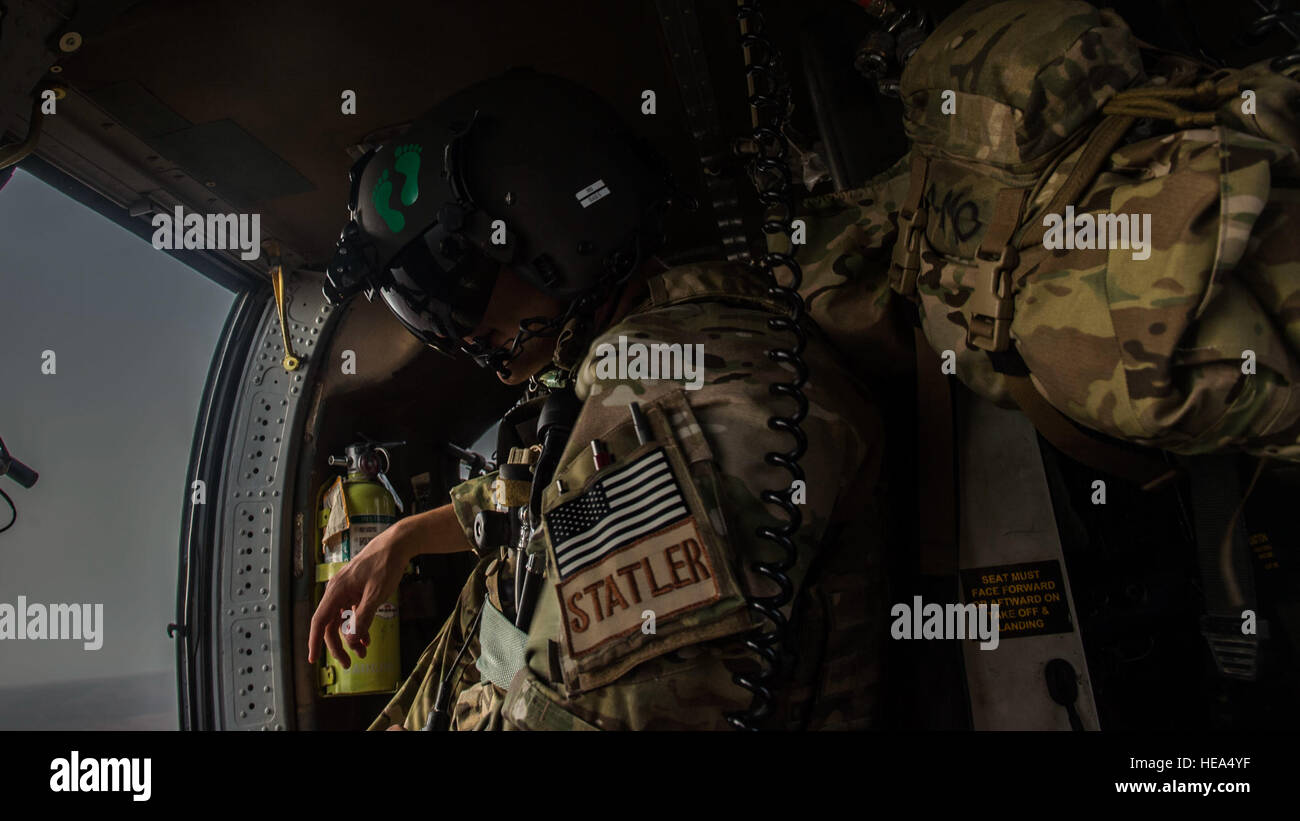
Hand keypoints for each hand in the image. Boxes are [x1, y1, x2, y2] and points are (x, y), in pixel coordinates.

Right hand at [307, 502, 472, 667]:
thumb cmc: (385, 565)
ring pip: (342, 620)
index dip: (314, 642)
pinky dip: (357, 626)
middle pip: (330, 625)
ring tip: (363, 653)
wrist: (397, 544)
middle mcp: (337, 591)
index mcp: (336, 590)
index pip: (319, 621)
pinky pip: (351, 613)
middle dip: (338, 645)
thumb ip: (363, 617)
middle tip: (348, 664)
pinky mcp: (356, 591)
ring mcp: (346, 591)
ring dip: (350, 637)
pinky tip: (367, 638)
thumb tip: (351, 639)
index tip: (313, 660)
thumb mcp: (376, 594)